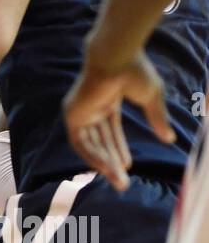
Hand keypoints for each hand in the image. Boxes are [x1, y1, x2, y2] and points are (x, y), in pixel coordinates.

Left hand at [63, 50, 172, 191]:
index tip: (128, 164)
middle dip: (112, 161)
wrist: (117, 59)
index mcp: (107, 98)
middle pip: (100, 140)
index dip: (119, 147)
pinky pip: (80, 143)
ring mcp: (81, 110)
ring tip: (120, 181)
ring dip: (104, 164)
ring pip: (91, 144)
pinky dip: (92, 156)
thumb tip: (169, 138)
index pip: (110, 129)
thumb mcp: (151, 99)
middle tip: (123, 183)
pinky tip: (107, 169)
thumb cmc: (135, 72)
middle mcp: (92, 105)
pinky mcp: (72, 114)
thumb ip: (157, 118)